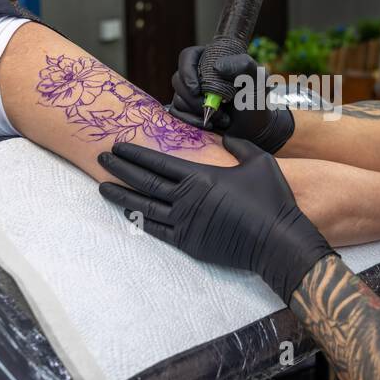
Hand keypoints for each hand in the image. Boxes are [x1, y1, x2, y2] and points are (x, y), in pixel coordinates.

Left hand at [97, 136, 332, 303]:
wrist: (278, 241)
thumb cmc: (272, 199)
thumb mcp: (259, 161)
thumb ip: (237, 145)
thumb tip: (222, 137)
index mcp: (201, 177)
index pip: (158, 162)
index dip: (136, 154)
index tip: (118, 146)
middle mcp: (186, 199)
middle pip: (144, 181)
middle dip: (120, 169)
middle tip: (101, 158)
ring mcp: (185, 223)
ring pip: (143, 207)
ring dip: (121, 195)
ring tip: (102, 186)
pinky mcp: (188, 242)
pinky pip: (156, 230)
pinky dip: (138, 220)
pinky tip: (127, 213)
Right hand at [167, 45, 294, 152]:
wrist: (254, 128)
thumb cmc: (256, 101)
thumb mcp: (258, 80)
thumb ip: (244, 65)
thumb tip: (217, 66)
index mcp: (211, 60)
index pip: (188, 56)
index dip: (187, 70)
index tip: (197, 88)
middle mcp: (198, 74)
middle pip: (178, 79)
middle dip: (194, 99)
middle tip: (215, 109)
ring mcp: (191, 93)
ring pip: (178, 98)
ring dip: (197, 111)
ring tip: (221, 118)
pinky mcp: (188, 109)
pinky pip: (177, 113)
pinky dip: (191, 120)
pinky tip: (208, 125)